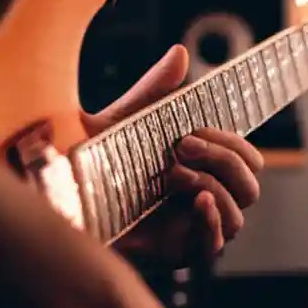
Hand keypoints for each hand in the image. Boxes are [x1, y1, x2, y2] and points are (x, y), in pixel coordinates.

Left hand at [85, 45, 264, 264]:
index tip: (191, 128)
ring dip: (214, 187)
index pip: (247, 160)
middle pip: (251, 185)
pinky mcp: (178, 254)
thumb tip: (180, 53)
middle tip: (182, 146)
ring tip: (173, 176)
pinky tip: (197, 203)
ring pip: (239, 215)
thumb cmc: (89, 166)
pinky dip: (213, 222)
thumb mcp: (124, 122)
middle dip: (226, 159)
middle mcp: (203, 201)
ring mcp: (192, 229)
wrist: (56, 202)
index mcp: (201, 171)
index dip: (233, 143)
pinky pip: (216, 245)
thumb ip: (155, 92)